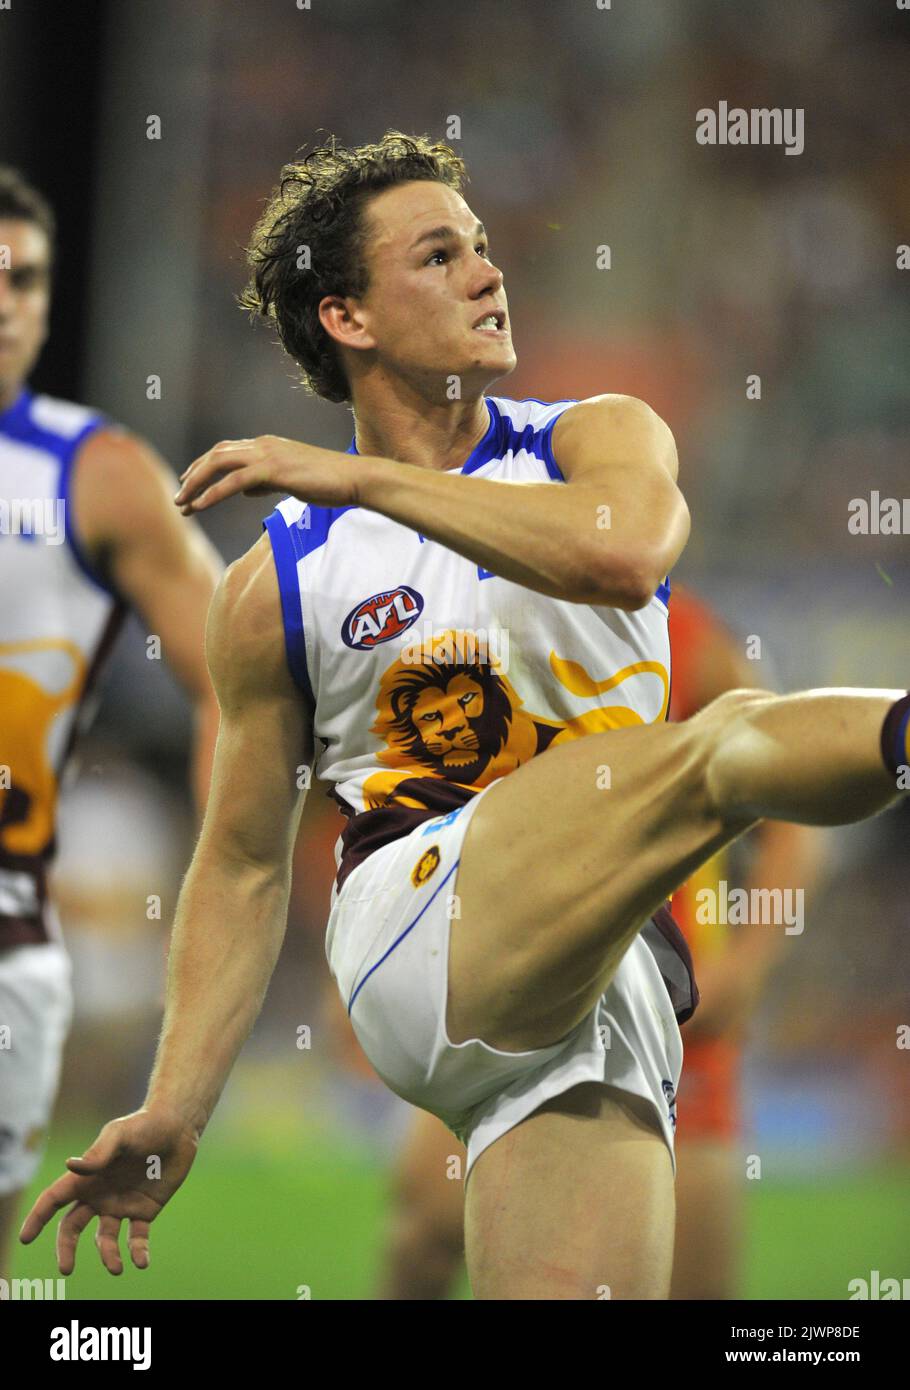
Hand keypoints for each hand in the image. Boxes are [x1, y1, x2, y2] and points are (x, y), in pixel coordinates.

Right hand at [18, 1107, 198, 1274]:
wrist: (177, 1128)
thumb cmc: (144, 1125)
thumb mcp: (120, 1134)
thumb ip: (99, 1152)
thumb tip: (71, 1166)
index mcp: (86, 1178)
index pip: (54, 1200)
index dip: (38, 1218)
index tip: (25, 1238)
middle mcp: (99, 1195)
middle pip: (72, 1227)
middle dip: (66, 1248)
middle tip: (66, 1269)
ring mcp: (121, 1205)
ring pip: (105, 1239)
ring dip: (108, 1256)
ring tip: (116, 1267)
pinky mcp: (145, 1212)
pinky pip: (137, 1239)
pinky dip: (137, 1253)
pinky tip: (141, 1262)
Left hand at [174, 435, 359, 514]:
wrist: (352, 478)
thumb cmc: (327, 482)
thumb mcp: (290, 481)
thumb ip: (264, 482)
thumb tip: (243, 490)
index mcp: (266, 445)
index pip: (226, 451)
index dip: (204, 466)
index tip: (189, 483)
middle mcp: (262, 445)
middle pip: (216, 455)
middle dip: (193, 475)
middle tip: (179, 496)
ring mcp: (267, 455)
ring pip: (219, 465)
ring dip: (196, 484)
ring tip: (182, 503)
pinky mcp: (273, 470)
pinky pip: (233, 482)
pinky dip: (213, 494)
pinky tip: (200, 506)